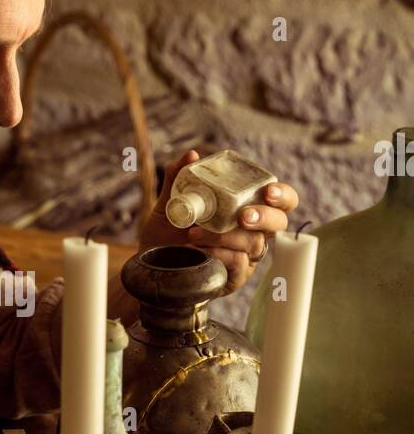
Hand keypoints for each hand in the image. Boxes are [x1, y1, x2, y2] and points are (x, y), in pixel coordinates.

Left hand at [139, 149, 299, 295]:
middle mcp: (253, 232)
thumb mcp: (169, 202)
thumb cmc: (166, 232)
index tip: (268, 191)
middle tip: (242, 216)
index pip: (281, 201)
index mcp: (246, 209)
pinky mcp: (235, 277)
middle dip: (264, 216)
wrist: (150, 264)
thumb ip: (178, 177)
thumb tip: (192, 155)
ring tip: (194, 233)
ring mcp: (247, 257)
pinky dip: (220, 253)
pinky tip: (199, 250)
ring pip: (255, 243)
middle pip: (279, 223)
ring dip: (226, 236)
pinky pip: (239, 264)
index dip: (283, 195)